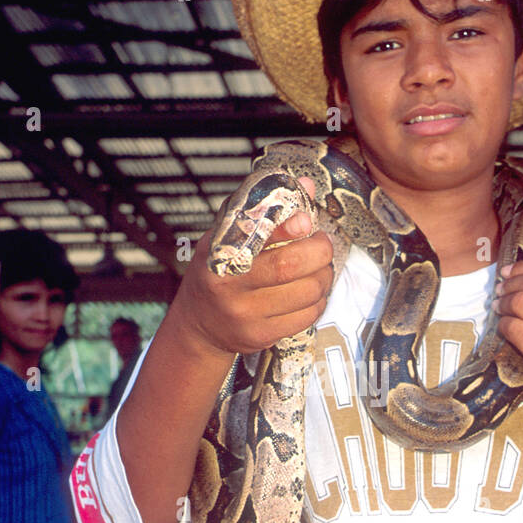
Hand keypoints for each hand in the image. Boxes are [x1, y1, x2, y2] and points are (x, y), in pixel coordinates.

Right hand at [175, 179, 333, 358]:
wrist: (198, 325)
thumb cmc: (218, 271)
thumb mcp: (227, 236)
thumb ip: (263, 209)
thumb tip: (307, 185)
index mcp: (220, 256)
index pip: (259, 238)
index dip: (290, 228)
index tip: (308, 220)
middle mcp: (230, 289)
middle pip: (290, 267)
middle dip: (318, 251)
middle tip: (321, 244)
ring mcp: (246, 317)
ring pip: (306, 293)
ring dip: (324, 276)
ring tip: (318, 268)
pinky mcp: (262, 337)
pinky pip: (306, 316)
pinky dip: (318, 300)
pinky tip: (310, 291)